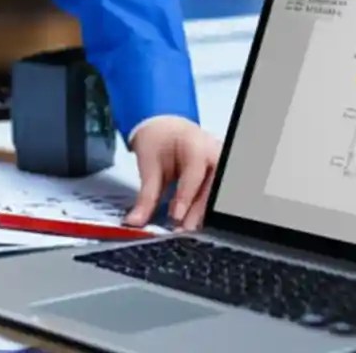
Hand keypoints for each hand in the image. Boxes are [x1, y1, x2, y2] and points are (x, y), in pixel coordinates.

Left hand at [123, 116, 219, 231]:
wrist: (165, 127)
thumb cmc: (158, 138)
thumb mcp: (147, 164)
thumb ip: (146, 195)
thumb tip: (136, 220)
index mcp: (195, 144)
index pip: (194, 173)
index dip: (186, 197)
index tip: (176, 216)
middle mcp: (213, 153)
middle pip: (212, 187)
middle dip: (198, 210)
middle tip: (183, 228)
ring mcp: (219, 164)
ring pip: (216, 193)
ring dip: (201, 212)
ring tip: (185, 227)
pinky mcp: (218, 175)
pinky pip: (213, 194)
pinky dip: (201, 208)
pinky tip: (190, 219)